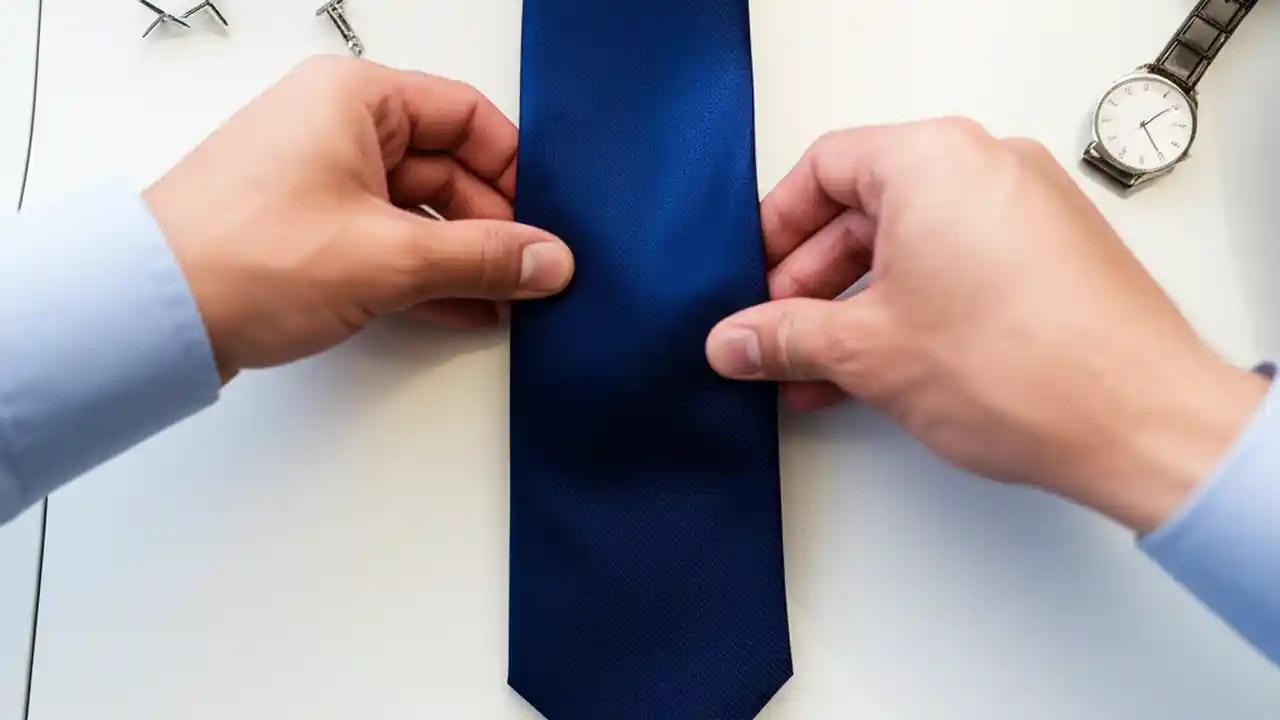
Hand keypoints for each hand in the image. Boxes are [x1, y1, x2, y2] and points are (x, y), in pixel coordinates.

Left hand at [145, 56, 573, 382]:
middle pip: (447, 167)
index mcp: (356, 100)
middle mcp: (338, 128)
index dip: (515, 168)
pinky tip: (464, 310)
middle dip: (493, 224)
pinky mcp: (308, 229)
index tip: (546, 218)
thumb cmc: (242, 257)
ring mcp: (321, 180)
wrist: (151, 315)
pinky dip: (426, 274)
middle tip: (532, 272)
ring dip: (463, 257)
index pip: (466, 115)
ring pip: (420, 211)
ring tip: (507, 300)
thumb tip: (548, 260)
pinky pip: (388, 241)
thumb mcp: (388, 257)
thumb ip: (482, 259)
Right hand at [705, 119, 1266, 532]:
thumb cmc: (1024, 366)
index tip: (750, 277)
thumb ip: (784, 337)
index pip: (823, 169)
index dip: (773, 228)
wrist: (1139, 422)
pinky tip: (876, 370)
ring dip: (854, 308)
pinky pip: (955, 268)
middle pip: (864, 210)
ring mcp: (1023, 210)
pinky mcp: (1049, 256)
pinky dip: (909, 310)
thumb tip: (735, 339)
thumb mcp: (868, 350)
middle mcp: (984, 167)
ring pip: (908, 248)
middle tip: (775, 335)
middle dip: (809, 282)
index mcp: (932, 158)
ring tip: (817, 369)